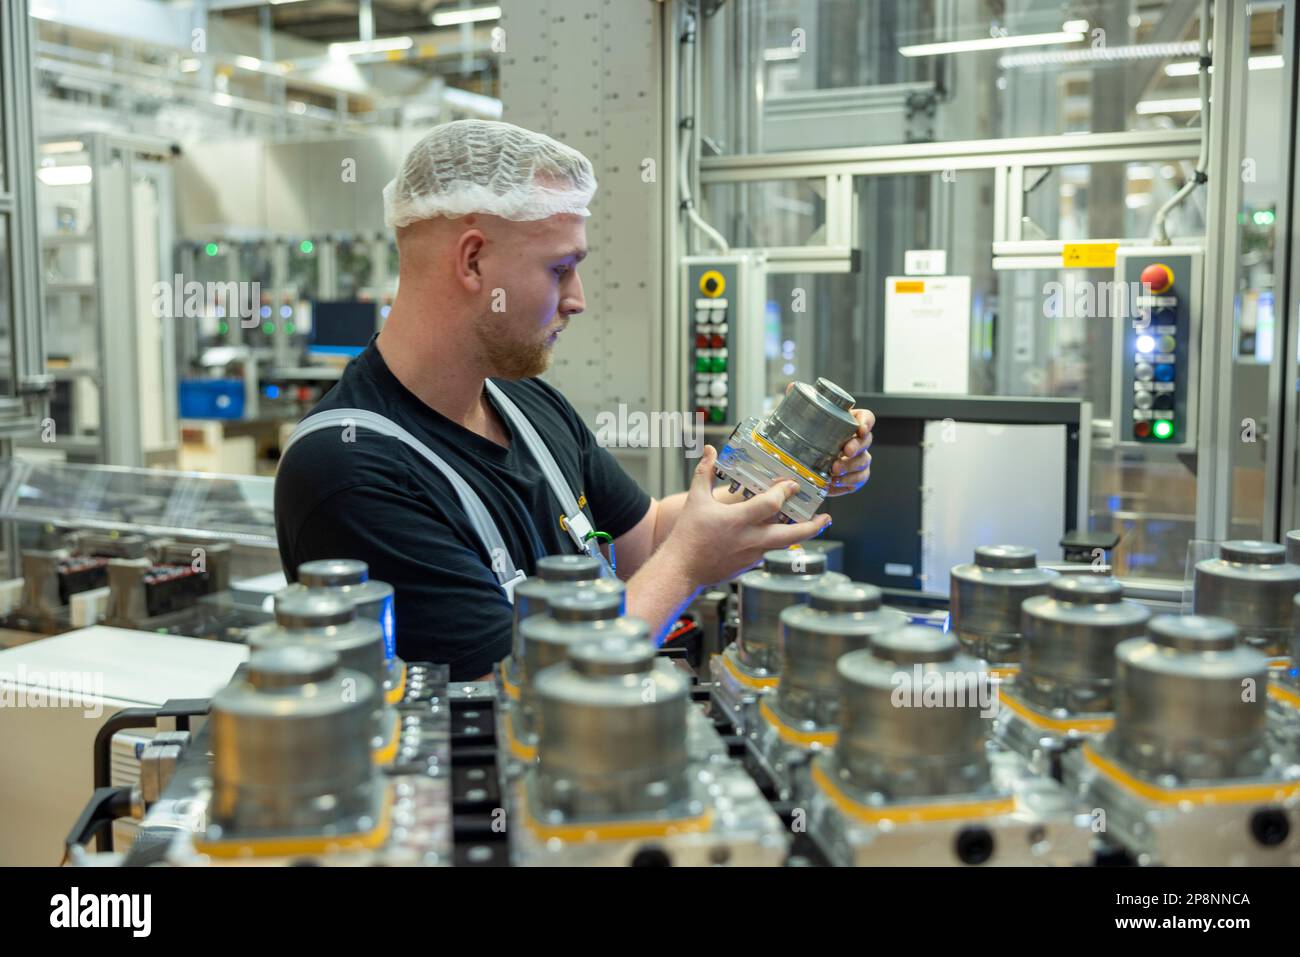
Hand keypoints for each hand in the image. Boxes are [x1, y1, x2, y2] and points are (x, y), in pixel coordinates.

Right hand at [662, 445, 831, 585]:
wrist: (682, 569)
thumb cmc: (688, 536)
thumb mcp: (696, 499)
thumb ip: (705, 473)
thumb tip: (710, 450)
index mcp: (739, 520)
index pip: (772, 504)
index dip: (785, 492)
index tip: (792, 485)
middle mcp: (751, 539)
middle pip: (792, 534)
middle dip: (813, 525)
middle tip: (826, 517)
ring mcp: (753, 555)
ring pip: (785, 544)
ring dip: (799, 534)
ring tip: (810, 524)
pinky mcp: (750, 566)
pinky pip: (769, 551)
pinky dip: (776, 542)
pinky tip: (776, 534)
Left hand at [784, 382, 872, 496]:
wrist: (804, 460)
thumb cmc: (810, 436)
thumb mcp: (803, 419)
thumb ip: (799, 403)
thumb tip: (792, 387)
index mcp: (850, 422)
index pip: (866, 418)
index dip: (867, 422)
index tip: (860, 428)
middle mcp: (858, 441)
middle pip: (866, 442)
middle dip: (857, 448)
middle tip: (844, 453)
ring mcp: (859, 459)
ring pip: (863, 463)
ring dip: (851, 469)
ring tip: (834, 473)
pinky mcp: (855, 477)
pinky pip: (857, 481)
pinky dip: (846, 484)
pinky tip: (833, 486)